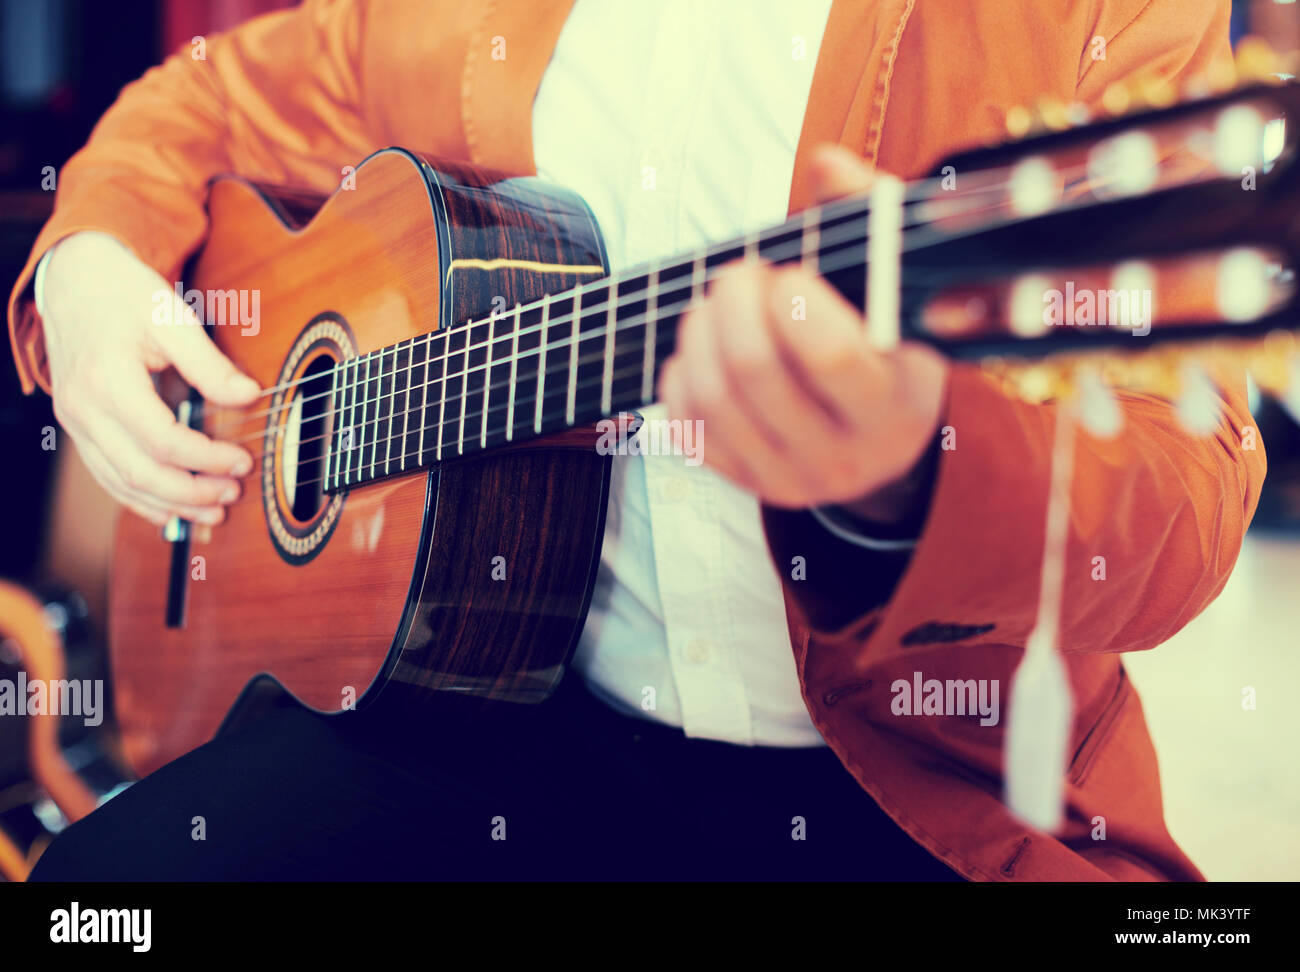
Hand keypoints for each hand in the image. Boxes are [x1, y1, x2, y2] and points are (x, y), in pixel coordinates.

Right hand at [39, 231, 258, 525]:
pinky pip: (107, 476)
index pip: (163, 441)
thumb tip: (249, 396)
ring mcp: (76, 423)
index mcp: (107, 381)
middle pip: (139, 472)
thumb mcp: (171, 316)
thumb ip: (209, 362)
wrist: (74, 280)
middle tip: (233, 493)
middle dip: (191, 492)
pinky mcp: (78, 428)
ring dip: (169, 505)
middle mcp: (84, 409)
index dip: (207, 459)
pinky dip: (140, 499)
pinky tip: (171, 510)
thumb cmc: (123, 293)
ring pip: (120, 483)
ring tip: (212, 512)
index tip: (243, 461)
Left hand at [657, 145, 948, 519]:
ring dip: (701, 333)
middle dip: (734, 303)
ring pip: (713, 400)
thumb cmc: (884, 343)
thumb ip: (868, 217)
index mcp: (895, 405)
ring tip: (716, 302)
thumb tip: (826, 162)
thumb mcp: (896, 290)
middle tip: (741, 273)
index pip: (833, 358)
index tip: (788, 274)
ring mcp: (789, 478)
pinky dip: (682, 375)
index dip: (795, 305)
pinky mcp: (745, 482)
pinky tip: (704, 347)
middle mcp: (844, 457)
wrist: (876, 437)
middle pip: (756, 373)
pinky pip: (689, 426)